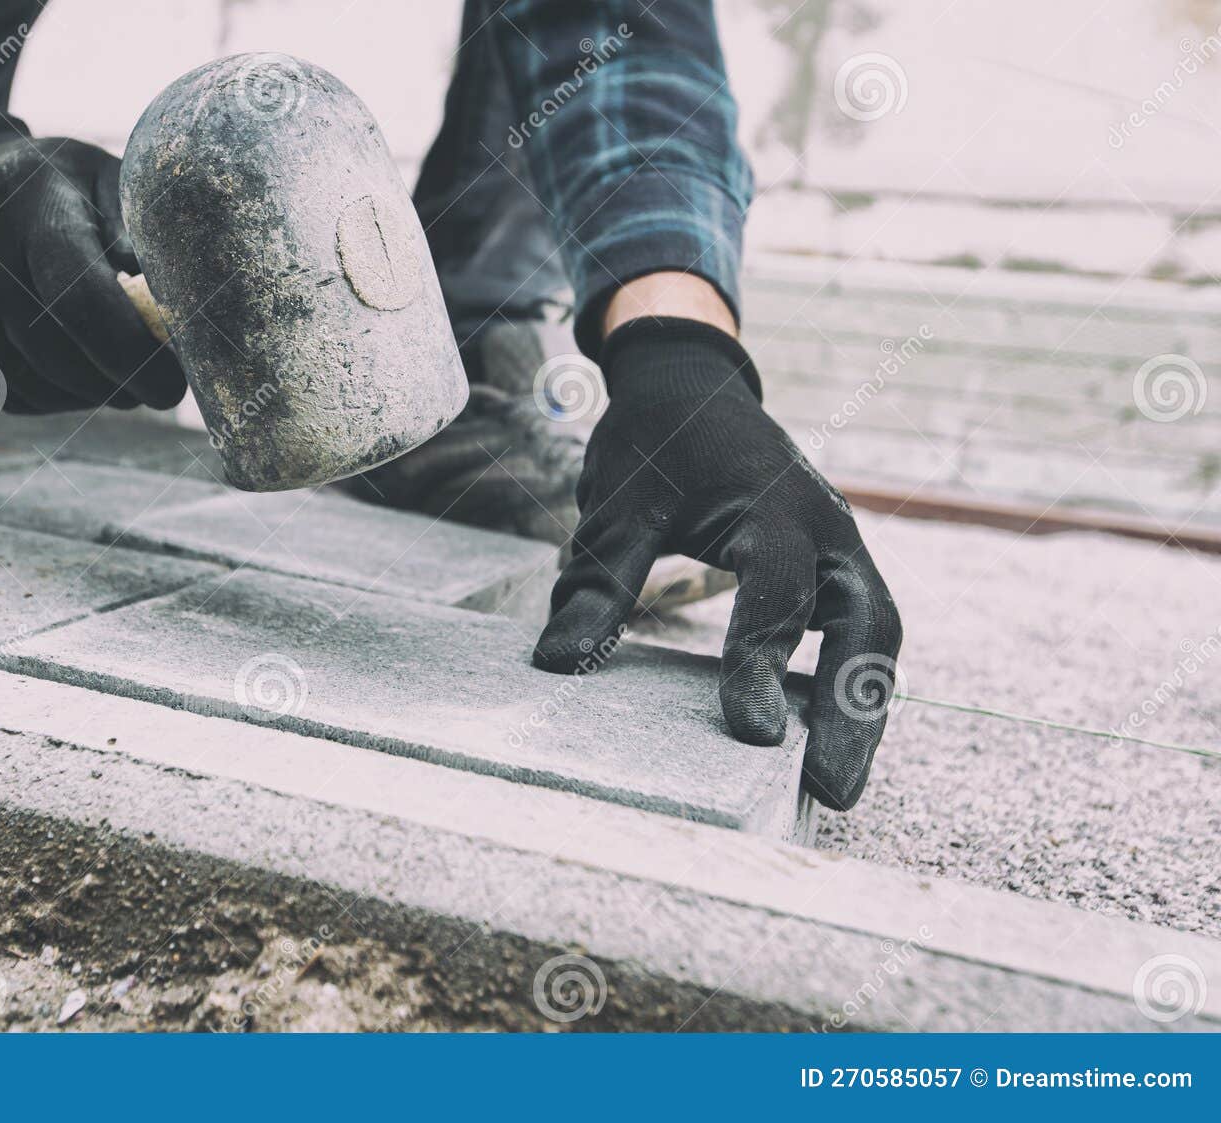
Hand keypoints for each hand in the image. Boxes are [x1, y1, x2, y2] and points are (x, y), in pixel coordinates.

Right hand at [0, 112, 182, 412]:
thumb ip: (142, 235)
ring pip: (38, 386)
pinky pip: (14, 396)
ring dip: (92, 395)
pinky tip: (74, 364)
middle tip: (158, 387)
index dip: (130, 353)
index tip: (173, 387)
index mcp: (34, 208)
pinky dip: (57, 397)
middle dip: (119, 385)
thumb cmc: (66, 190)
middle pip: (59, 356)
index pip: (78, 299)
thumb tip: (176, 303)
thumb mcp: (109, 183)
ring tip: (118, 369)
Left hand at [533, 317, 902, 809]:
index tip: (751, 734)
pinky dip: (851, 682)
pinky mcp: (834, 565)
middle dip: (853, 712)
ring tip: (836, 785)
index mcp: (773, 505)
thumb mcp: (616, 506)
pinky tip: (825, 739)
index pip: (780, 594)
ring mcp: (840, 546)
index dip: (766, 663)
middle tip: (830, 792)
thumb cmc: (654, 442)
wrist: (691, 386)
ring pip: (875, 633)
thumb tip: (556, 661)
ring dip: (862, 707)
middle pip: (867, 625)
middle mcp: (825, 527)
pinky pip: (859, 628)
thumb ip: (596, 580)